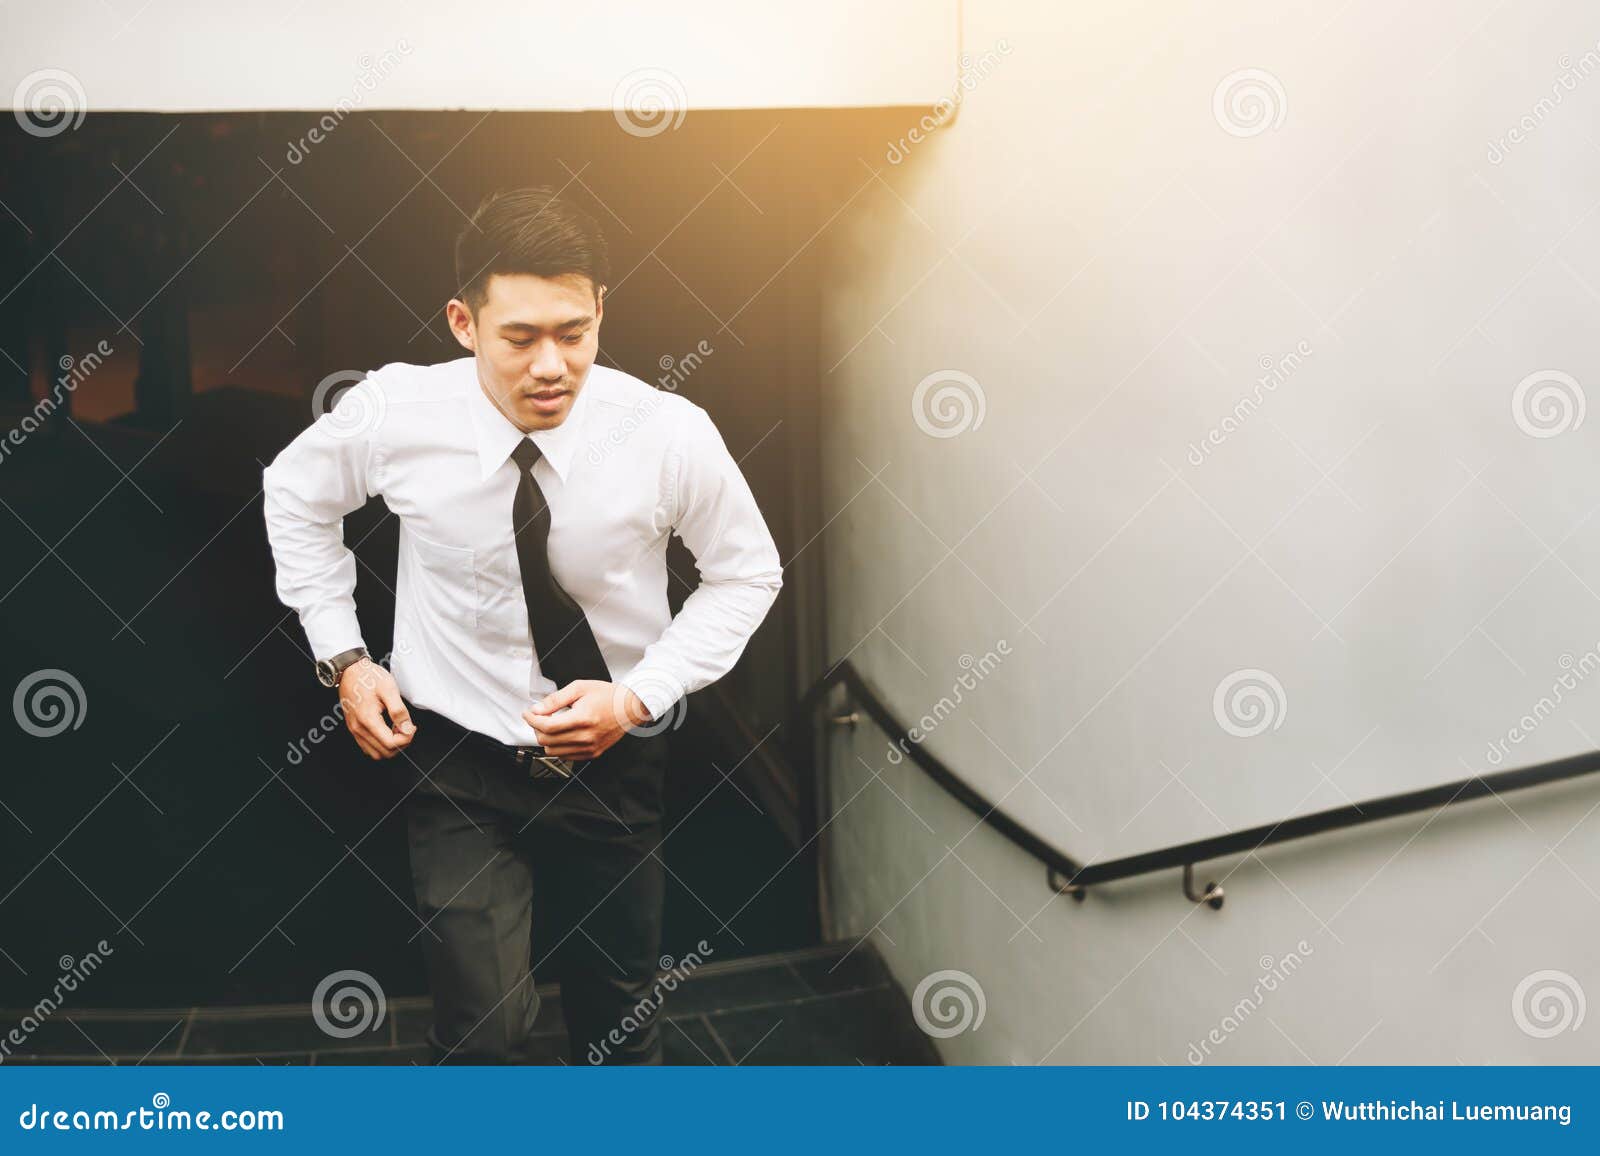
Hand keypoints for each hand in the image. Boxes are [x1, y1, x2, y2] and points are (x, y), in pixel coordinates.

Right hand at [339, 658, 416, 759]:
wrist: (350, 671)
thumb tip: (407, 728)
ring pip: (376, 754)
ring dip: (390, 746)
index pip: (391, 744)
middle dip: (400, 743)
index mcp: (368, 720)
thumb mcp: (389, 689)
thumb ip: (399, 710)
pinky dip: (380, 745)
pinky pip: (368, 747)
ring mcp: (354, 730)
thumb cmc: (368, 677)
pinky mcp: (353, 729)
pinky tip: (387, 730)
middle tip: (406, 728)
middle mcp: (359, 729)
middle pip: (385, 753)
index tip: (411, 726)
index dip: (406, 738)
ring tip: (396, 729)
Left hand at [522, 680, 652, 761]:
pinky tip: (561, 734)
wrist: (629, 707)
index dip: (532, 720)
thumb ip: (556, 700)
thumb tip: (537, 709)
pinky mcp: (592, 754)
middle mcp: (586, 737)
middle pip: (547, 741)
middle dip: (536, 728)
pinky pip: (566, 756)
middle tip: (538, 717)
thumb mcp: (579, 688)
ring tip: (550, 725)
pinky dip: (558, 746)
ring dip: (546, 739)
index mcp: (583, 719)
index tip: (528, 713)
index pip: (547, 727)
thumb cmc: (607, 696)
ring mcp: (590, 748)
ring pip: (553, 751)